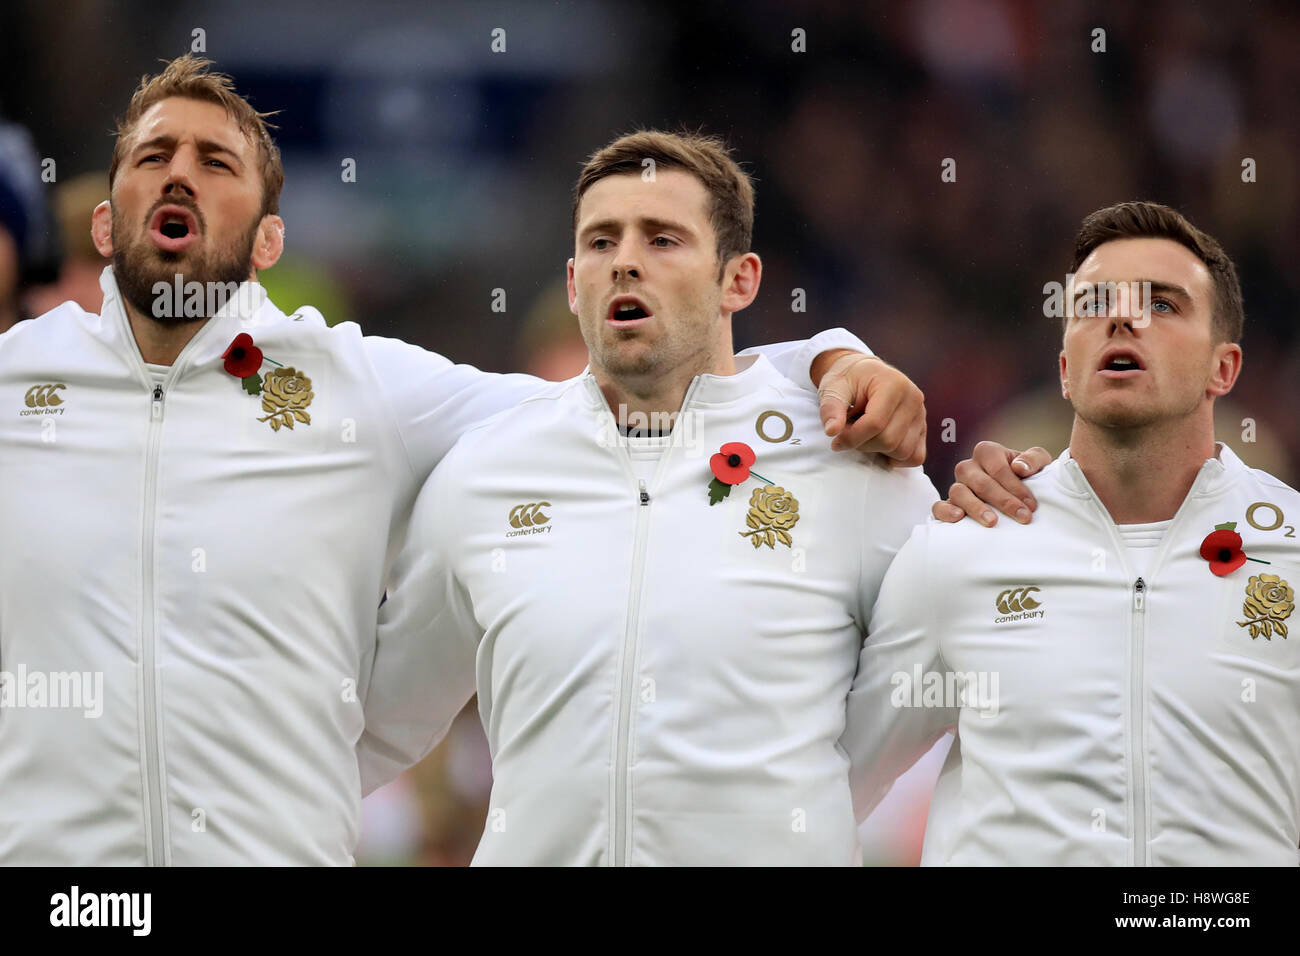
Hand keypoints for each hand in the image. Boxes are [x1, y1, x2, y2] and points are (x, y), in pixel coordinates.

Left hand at [813, 350, 925, 465]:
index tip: (835, 439)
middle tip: (848, 434)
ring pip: (902, 452)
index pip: (875, 424)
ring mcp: (921, 415)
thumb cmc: (848, 380)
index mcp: (894, 384)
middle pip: (889, 441)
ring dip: (878, 451)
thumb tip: (831, 431)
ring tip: (864, 435)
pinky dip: (897, 458)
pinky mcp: (922, 428)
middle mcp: (913, 399)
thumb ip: (831, 408)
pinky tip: (879, 447)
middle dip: (862, 444)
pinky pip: (915, 456)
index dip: (851, 438)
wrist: (864, 374)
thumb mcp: (833, 388)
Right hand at [932, 441, 1052, 525]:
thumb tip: (1019, 467)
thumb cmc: (1028, 476)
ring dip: (976, 508)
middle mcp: (968, 467)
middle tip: (1022, 517)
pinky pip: (938, 507)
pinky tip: (959, 518)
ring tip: (992, 522)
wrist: (1017, 494)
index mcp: (987, 452)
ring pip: (958, 492)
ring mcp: (956, 485)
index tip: (1031, 505)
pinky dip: (946, 511)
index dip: (1015, 487)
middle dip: (1003, 501)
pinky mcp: (948, 504)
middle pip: (981, 482)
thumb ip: (1034, 458)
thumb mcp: (1038, 463)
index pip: (998, 468)